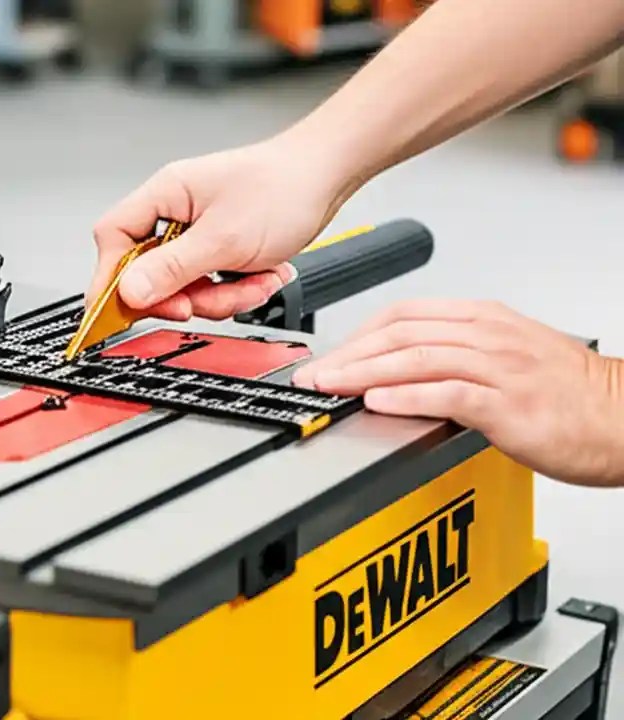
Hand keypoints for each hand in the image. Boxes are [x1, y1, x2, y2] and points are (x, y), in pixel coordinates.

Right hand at [88, 135, 356, 320]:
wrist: (330, 175)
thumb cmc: (284, 187)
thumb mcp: (224, 239)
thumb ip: (172, 268)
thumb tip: (128, 292)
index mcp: (163, 195)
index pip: (114, 239)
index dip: (109, 278)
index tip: (115, 312)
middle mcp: (174, 212)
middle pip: (149, 272)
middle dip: (183, 295)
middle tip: (203, 303)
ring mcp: (197, 231)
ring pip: (185, 285)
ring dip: (220, 296)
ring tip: (254, 282)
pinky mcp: (219, 247)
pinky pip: (211, 284)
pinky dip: (237, 289)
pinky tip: (263, 276)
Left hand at [293, 300, 623, 486]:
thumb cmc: (572, 396)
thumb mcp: (507, 358)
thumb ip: (456, 357)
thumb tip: (400, 372)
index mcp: (484, 320)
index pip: (405, 314)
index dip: (358, 334)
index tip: (330, 355)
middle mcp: (489, 335)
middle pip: (401, 332)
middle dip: (349, 353)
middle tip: (315, 374)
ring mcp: (500, 367)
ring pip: (416, 358)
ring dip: (364, 373)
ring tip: (331, 387)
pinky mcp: (510, 404)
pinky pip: (448, 394)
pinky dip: (408, 396)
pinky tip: (379, 402)